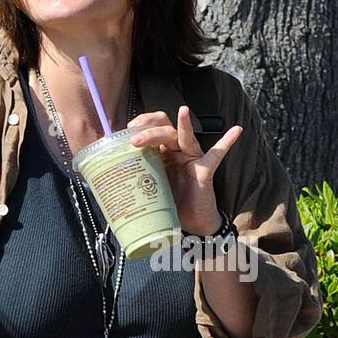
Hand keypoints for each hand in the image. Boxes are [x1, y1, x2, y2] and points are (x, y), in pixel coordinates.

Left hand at [127, 106, 242, 233]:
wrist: (188, 225)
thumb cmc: (167, 205)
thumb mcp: (146, 189)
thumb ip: (132, 180)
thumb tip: (101, 180)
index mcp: (161, 153)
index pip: (152, 129)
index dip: (142, 124)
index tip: (126, 129)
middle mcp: (176, 152)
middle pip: (165, 130)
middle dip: (150, 130)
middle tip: (133, 139)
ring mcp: (192, 159)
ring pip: (185, 137)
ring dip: (181, 126)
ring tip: (181, 113)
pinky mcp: (205, 170)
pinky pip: (217, 154)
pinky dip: (226, 142)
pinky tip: (236, 130)